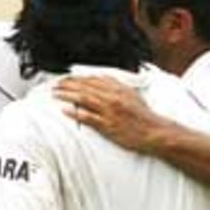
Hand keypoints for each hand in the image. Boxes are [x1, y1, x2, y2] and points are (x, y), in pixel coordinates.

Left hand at [53, 76, 170, 153]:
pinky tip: (65, 110)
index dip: (77, 78)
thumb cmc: (142, 116)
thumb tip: (101, 78)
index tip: (66, 78)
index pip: (93, 80)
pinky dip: (76, 113)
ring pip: (85, 99)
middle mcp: (113, 98)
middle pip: (86, 87)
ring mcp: (110, 112)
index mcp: (118, 89)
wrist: (154, 132)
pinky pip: (89, 118)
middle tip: (55, 85)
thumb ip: (116, 86)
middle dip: (68, 85)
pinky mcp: (108, 126)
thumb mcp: (131, 94)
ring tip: (55, 94)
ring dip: (67, 95)